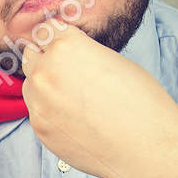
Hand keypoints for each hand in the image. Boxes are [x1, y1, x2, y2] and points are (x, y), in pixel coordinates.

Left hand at [19, 19, 177, 177]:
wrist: (146, 148)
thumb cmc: (141, 102)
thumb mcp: (113, 61)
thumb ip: (82, 55)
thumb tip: (67, 59)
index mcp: (66, 46)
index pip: (46, 30)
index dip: (59, 40)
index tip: (67, 50)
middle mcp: (46, 70)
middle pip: (32, 55)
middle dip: (48, 62)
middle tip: (72, 77)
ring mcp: (39, 101)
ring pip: (31, 85)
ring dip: (45, 88)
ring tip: (76, 101)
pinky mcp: (39, 128)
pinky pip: (37, 112)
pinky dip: (50, 113)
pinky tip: (76, 121)